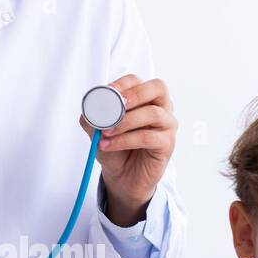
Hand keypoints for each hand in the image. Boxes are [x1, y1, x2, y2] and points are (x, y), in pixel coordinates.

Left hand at [79, 74, 176, 221]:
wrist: (122, 176)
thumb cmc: (116, 148)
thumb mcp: (98, 130)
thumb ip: (92, 118)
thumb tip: (89, 110)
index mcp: (144, 98)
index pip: (137, 80)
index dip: (122, 84)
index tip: (106, 93)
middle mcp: (160, 107)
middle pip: (158, 88)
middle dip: (135, 94)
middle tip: (115, 105)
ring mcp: (167, 125)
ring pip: (153, 113)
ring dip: (126, 121)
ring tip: (105, 133)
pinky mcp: (167, 144)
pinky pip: (148, 137)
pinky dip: (126, 140)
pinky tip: (109, 144)